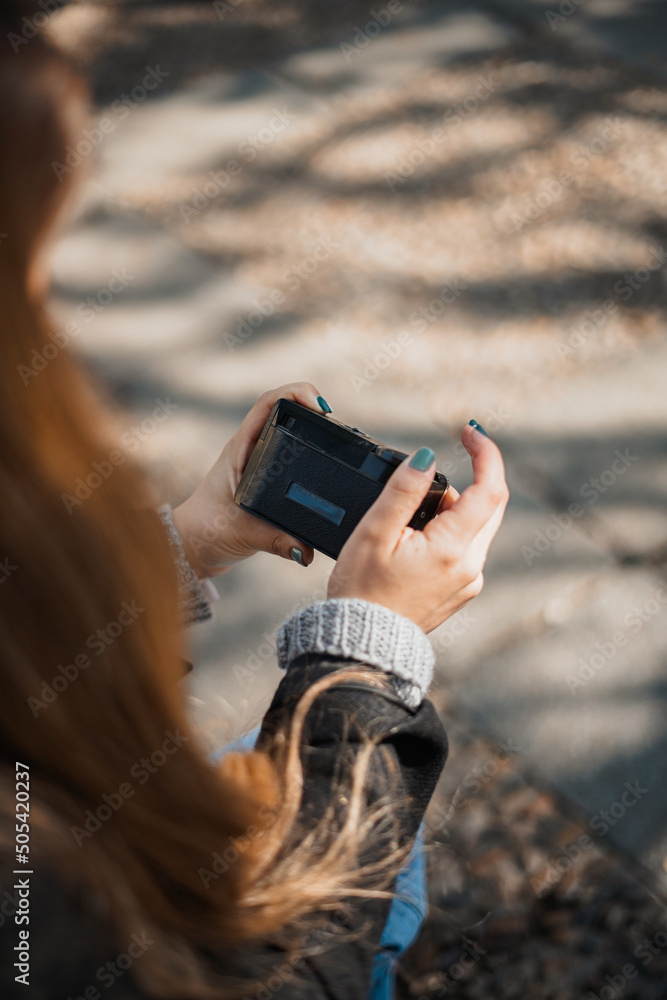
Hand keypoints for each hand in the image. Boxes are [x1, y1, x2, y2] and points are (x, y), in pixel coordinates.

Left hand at [171, 383, 329, 577]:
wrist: (193, 546)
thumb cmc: (207, 532)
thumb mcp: (245, 535)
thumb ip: (277, 542)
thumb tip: (307, 551)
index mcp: (240, 450)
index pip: (267, 404)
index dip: (295, 394)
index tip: (320, 406)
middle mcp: (249, 449)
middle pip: (282, 409)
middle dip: (310, 407)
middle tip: (335, 423)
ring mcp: (257, 460)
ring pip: (287, 429)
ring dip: (309, 425)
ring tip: (335, 435)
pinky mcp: (265, 476)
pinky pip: (289, 452)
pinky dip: (307, 449)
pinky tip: (324, 459)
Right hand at [327, 423, 508, 633]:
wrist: (362, 644)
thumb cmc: (362, 591)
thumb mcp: (375, 533)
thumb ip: (403, 491)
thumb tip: (428, 457)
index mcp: (453, 549)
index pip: (490, 489)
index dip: (485, 453)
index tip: (469, 431)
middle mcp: (471, 566)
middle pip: (488, 506)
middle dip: (465, 481)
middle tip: (425, 478)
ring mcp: (469, 581)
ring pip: (475, 527)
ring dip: (450, 510)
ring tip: (403, 525)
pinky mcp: (461, 590)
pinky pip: (464, 548)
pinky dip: (446, 532)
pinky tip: (411, 543)